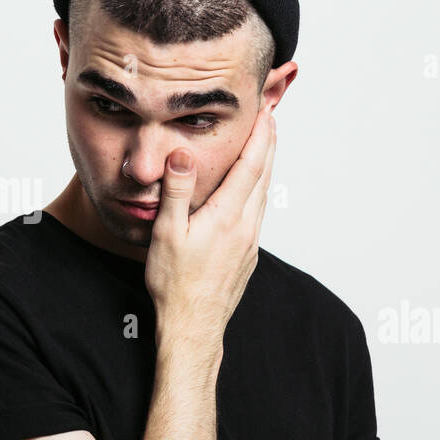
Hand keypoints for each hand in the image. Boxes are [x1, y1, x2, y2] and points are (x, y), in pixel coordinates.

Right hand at [145, 103, 276, 352]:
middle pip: (264, 177)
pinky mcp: (247, 256)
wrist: (194, 326)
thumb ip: (177, 191)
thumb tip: (184, 154)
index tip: (267, 113)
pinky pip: (257, 215)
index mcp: (228, 216)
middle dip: (268, 145)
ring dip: (265, 168)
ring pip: (263, 196)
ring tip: (264, 148)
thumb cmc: (175, 283)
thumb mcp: (168, 232)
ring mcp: (249, 243)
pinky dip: (258, 192)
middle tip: (272, 119)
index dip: (260, 136)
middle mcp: (246, 227)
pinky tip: (251, 193)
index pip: (251, 166)